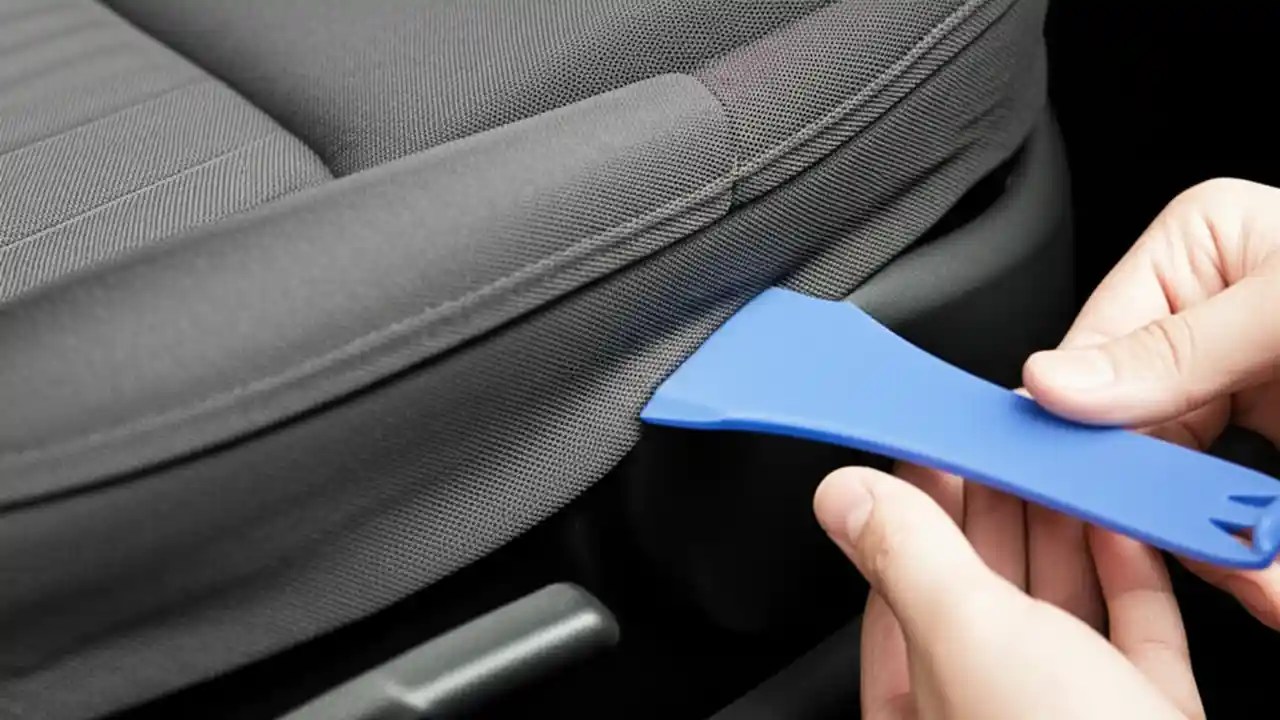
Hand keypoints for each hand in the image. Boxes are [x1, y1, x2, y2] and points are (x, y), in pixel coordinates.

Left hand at [814, 466, 1203, 719]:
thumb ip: (907, 556)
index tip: (929, 444)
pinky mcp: (1144, 714)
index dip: (912, 507)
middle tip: (1004, 433)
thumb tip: (845, 495)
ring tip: (1061, 458)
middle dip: (993, 500)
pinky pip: (1134, 633)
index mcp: (923, 701)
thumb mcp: (965, 637)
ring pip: (1060, 601)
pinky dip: (1128, 572)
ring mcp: (1071, 712)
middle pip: (983, 582)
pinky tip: (1121, 523)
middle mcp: (991, 706)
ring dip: (1062, 523)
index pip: (900, 581)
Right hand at [1024, 178, 1279, 627]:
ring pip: (1183, 469)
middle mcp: (1206, 314)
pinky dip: (1249, 539)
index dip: (1085, 419)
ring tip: (1259, 565)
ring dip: (1212, 527)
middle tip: (1187, 538)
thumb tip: (1057, 381)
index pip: (1098, 343)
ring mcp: (1239, 380)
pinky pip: (1232, 496)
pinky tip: (1265, 561)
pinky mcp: (1267, 436)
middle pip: (1136, 416)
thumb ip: (1178, 351)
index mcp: (1198, 250)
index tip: (1083, 481)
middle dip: (1164, 490)